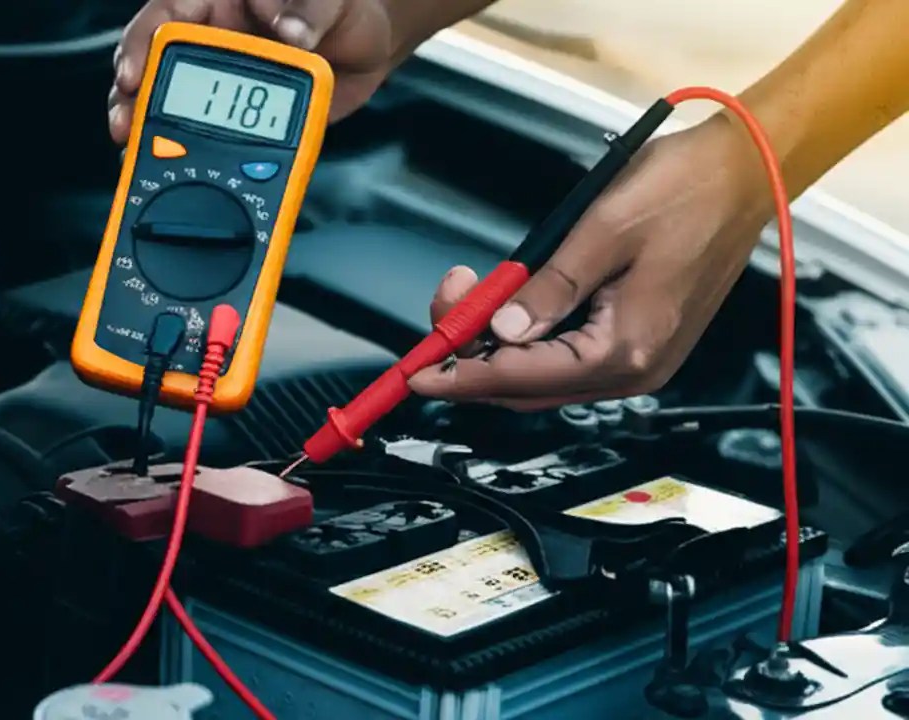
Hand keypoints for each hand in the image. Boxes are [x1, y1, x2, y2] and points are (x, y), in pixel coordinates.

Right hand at [108, 0, 395, 142]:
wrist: (369, 53)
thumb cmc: (349, 11)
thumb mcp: (335, 0)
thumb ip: (311, 9)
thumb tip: (291, 30)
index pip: (168, 12)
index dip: (143, 40)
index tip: (134, 72)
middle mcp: (211, 36)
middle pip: (153, 61)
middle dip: (131, 92)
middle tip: (124, 122)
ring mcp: (218, 78)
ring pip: (166, 98)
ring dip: (144, 125)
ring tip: (131, 147)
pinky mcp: (233, 117)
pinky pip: (200, 133)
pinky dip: (181, 153)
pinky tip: (163, 169)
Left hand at [408, 114, 775, 409]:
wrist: (746, 173)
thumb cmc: (686, 191)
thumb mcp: (603, 231)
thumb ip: (548, 288)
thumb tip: (499, 331)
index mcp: (626, 349)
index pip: (522, 378)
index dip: (461, 375)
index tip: (416, 374)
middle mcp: (634, 369)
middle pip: (528, 388)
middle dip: (472, 359)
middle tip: (439, 315)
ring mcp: (639, 360)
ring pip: (544, 376)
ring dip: (498, 348)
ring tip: (469, 295)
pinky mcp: (639, 341)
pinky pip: (568, 358)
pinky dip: (529, 340)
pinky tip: (507, 307)